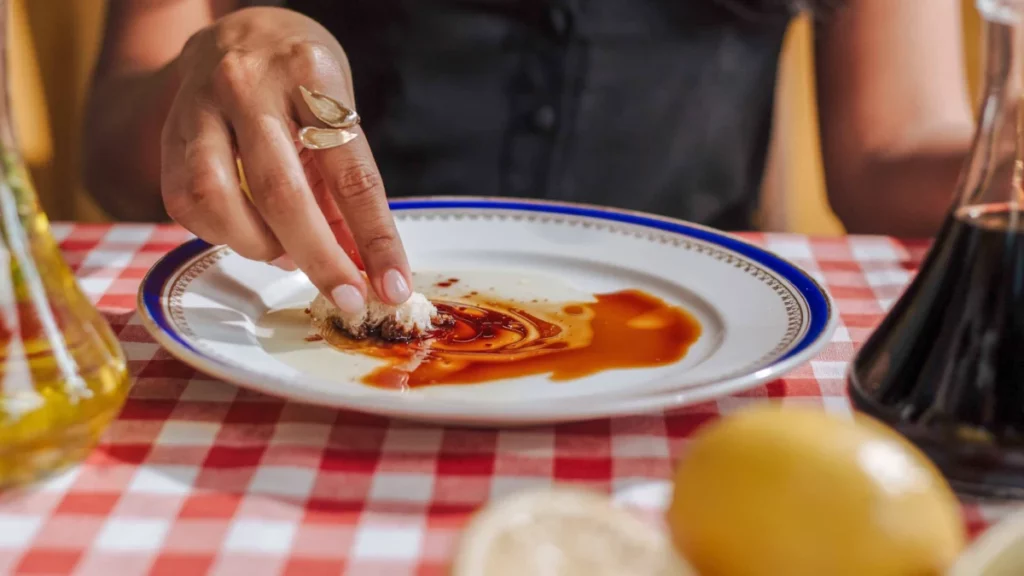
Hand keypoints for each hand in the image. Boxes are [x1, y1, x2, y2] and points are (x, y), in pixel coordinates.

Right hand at [160, 7, 409, 312]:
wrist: (239, 30)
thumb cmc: (300, 80)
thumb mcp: (338, 114)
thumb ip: (346, 190)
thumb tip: (366, 266)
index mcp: (312, 77)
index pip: (351, 174)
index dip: (375, 239)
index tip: (392, 286)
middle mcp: (250, 85)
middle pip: (282, 193)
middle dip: (319, 259)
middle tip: (345, 297)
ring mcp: (201, 105)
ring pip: (218, 199)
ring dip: (258, 246)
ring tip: (284, 254)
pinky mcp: (169, 130)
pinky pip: (185, 201)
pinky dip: (220, 233)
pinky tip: (246, 232)